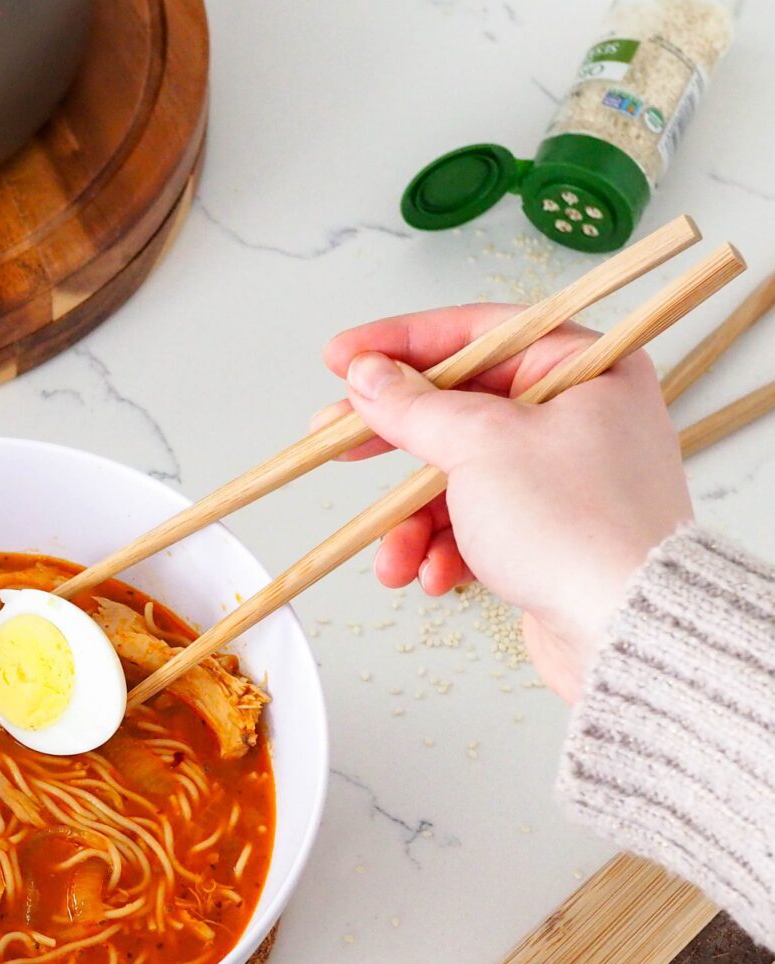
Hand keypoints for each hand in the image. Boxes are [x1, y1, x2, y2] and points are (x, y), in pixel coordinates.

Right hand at [315, 304, 692, 701]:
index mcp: (588, 368)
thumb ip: (415, 406)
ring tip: (393, 555)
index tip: (343, 357)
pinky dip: (447, 551)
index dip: (402, 343)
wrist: (628, 630)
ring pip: (462, 478)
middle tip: (336, 444)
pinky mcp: (553, 535)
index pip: (479, 333)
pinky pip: (481, 527)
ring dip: (414, 521)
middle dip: (396, 441)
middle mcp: (583, 415)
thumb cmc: (576, 524)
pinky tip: (432, 577)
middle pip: (462, 409)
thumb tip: (367, 375)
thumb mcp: (480, 445)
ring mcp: (568, 479)